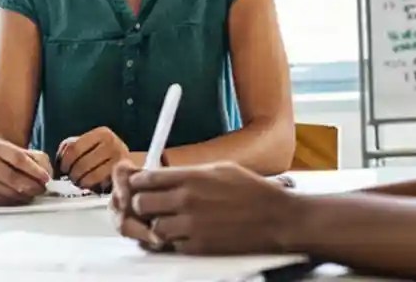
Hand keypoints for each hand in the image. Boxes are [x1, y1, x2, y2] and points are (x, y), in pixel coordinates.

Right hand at [0, 138, 52, 205]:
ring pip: (9, 193)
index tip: (46, 178)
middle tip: (43, 188)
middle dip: (32, 186)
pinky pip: (4, 202)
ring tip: (35, 192)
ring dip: (26, 195)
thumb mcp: (26, 149)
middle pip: (13, 178)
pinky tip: (23, 196)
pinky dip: (17, 201)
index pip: (18, 159)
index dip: (34, 170)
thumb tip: (47, 178)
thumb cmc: (10, 152)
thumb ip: (40, 161)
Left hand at [57, 126, 130, 190]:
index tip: (63, 168)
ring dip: (81, 182)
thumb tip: (58, 161)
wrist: (127, 163)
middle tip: (72, 177)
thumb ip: (71, 147)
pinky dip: (92, 186)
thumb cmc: (102, 154)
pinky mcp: (122, 176)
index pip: (74, 148)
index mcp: (102, 133)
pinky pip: (100, 184)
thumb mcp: (87, 144)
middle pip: (82, 163)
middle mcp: (113, 144)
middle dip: (73, 174)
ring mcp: (119, 160)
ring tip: (80, 181)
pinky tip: (90, 185)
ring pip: (91, 176)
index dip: (65, 162)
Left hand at [112, 161, 300, 254]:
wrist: (276, 218)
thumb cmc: (253, 190)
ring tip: (171, 223)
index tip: (141, 185)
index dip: (139, 182)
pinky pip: (172, 246)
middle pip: (141, 203)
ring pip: (153, 228)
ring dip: (158, 226)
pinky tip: (187, 235)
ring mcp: (192, 225)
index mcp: (192, 177)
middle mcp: (187, 199)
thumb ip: (190, 173)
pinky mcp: (199, 247)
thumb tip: (166, 175)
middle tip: (152, 206)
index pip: (146, 178)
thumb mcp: (220, 169)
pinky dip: (175, 242)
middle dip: (143, 205)